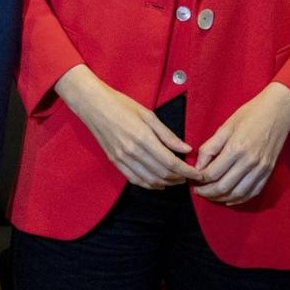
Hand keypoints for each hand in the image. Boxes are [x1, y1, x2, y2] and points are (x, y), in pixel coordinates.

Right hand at [55, 66, 203, 188]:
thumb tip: (186, 148)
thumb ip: (167, 134)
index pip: (171, 162)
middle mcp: (132, 151)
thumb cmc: (120, 104)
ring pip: (149, 180)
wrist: (92, 105)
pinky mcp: (114, 161)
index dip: (187, 171)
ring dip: (166, 183)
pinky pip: (134, 179)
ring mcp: (121, 158)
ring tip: (177, 180)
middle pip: (162, 173)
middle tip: (190, 176)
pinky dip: (149, 185)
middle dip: (179, 178)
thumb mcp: (148, 114)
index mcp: (143, 138)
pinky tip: (158, 182)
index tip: (198, 173)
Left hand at [193, 82, 289, 204]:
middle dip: (207, 192)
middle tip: (198, 191)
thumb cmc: (249, 115)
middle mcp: (249, 162)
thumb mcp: (224, 127)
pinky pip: (253, 192)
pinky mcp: (269, 172)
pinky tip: (229, 198)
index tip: (192, 179)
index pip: (212, 173)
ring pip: (238, 193)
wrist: (278, 111)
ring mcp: (261, 169)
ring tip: (210, 195)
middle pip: (224, 187)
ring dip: (221, 198)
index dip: (199, 180)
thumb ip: (209, 148)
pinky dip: (240, 199)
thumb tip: (198, 166)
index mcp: (235, 149)